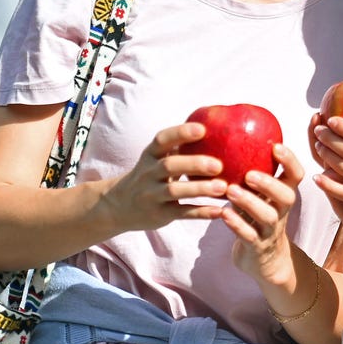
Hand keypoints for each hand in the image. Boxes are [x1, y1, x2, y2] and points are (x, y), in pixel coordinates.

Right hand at [100, 122, 227, 232]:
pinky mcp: (159, 214)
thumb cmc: (151, 175)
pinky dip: (200, 212)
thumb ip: (178, 147)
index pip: (162, 139)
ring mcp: (152, 195)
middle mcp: (148, 173)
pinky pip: (181, 213)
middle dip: (194, 164)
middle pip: (169, 165)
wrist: (120, 205)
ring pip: (174, 190)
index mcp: (150, 155)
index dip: (181, 133)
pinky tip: (219, 211)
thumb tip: (216, 129)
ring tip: (222, 187)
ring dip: (199, 188)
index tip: (202, 129)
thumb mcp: (156, 158)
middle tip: (219, 165)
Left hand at [223, 143, 304, 284]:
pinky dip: (237, 225)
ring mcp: (270, 231)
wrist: (263, 260)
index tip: (276, 146)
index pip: (296, 175)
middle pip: (286, 196)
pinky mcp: (256, 248)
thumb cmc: (256, 217)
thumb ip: (253, 171)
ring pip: (267, 216)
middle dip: (270, 183)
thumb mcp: (260, 195)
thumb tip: (231, 134)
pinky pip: (249, 236)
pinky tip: (223, 214)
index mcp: (283, 194)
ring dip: (250, 202)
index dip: (290, 161)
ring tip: (231, 191)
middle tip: (249, 173)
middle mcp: (281, 211)